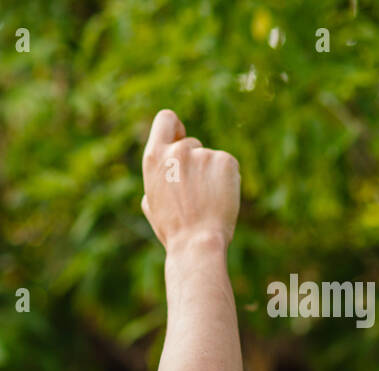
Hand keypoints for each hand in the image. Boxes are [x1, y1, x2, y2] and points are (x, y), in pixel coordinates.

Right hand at [140, 109, 240, 251]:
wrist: (197, 243)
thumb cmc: (172, 228)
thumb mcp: (152, 202)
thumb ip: (158, 177)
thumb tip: (165, 168)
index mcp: (154, 158)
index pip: (165, 119)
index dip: (174, 128)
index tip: (180, 138)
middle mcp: (178, 151)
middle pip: (191, 144)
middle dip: (194, 163)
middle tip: (194, 194)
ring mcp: (203, 154)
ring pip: (209, 158)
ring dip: (210, 175)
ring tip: (206, 201)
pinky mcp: (226, 160)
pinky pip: (226, 165)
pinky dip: (226, 180)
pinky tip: (220, 199)